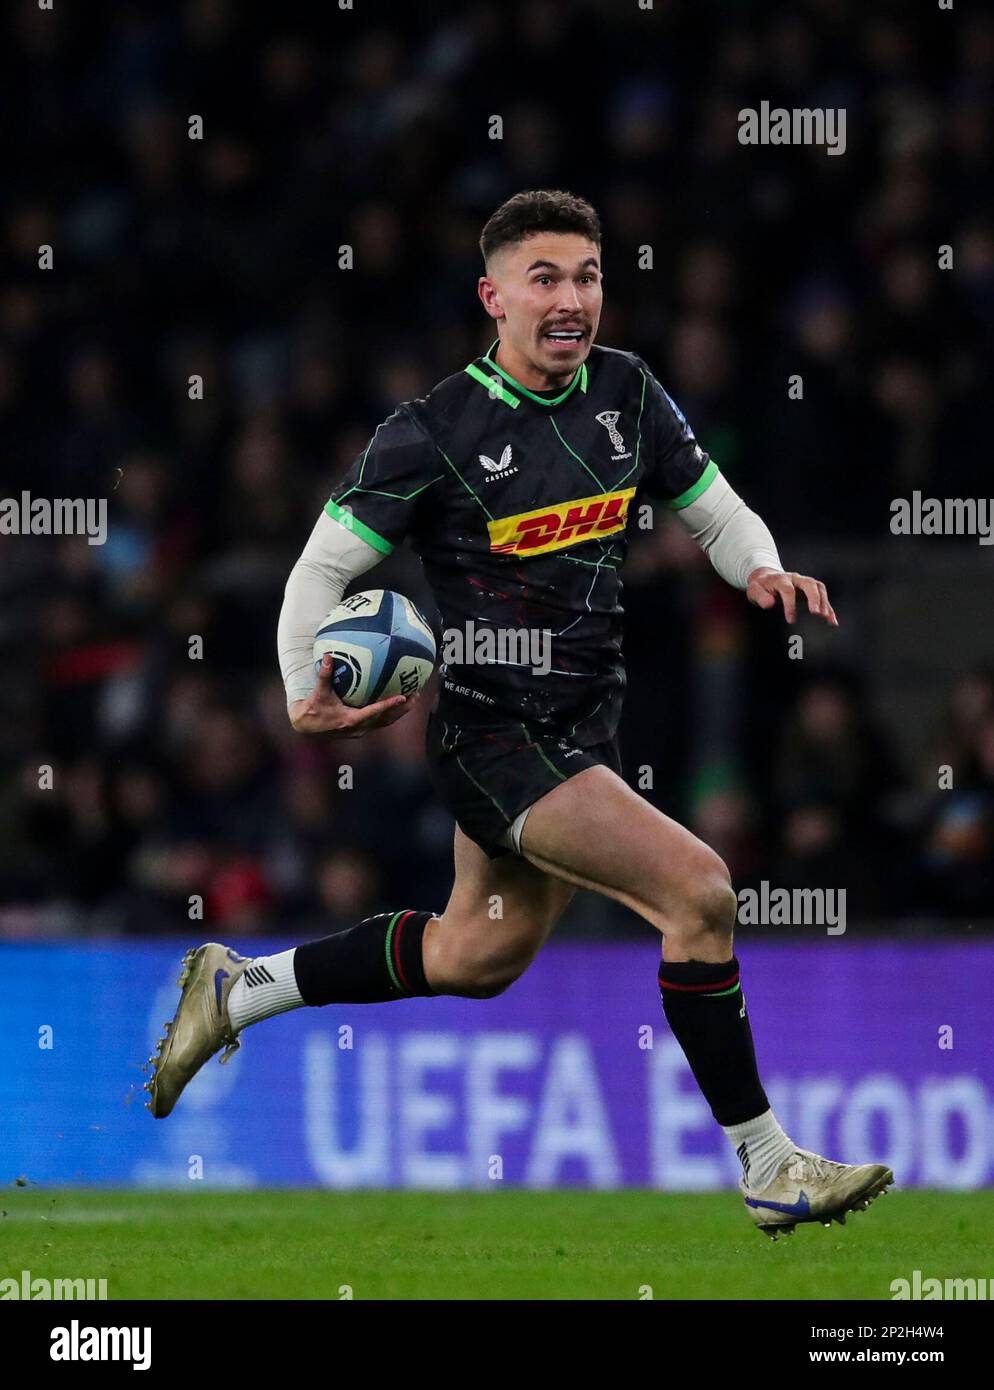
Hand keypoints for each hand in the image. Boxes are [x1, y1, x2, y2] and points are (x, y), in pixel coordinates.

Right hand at [289, 654, 417, 736]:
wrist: (306, 726)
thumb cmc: (313, 709)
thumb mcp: (319, 692)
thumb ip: (324, 674)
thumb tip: (328, 656)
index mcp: (350, 719)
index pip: (374, 711)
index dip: (389, 704)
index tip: (402, 696)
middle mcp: (359, 728)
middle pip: (386, 719)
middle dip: (402, 708)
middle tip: (415, 695)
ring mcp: (361, 730)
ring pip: (386, 722)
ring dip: (400, 712)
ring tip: (413, 699)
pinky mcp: (361, 730)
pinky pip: (380, 722)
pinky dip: (391, 713)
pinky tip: (398, 703)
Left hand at [746, 567, 837, 626]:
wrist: (766, 578)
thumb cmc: (760, 587)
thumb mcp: (754, 591)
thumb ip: (760, 597)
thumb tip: (769, 604)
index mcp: (781, 579)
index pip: (788, 590)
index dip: (790, 605)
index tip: (791, 620)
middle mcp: (796, 579)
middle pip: (809, 584)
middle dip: (814, 598)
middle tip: (817, 613)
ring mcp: (804, 582)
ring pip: (818, 588)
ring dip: (824, 602)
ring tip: (827, 618)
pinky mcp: (810, 590)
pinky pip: (822, 596)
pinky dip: (828, 608)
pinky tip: (832, 621)